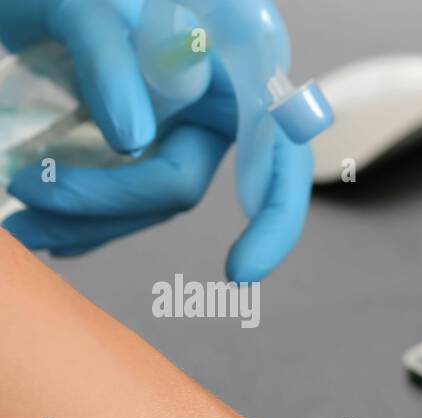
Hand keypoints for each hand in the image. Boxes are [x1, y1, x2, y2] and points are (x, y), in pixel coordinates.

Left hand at [0, 0, 311, 280]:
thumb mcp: (78, 4)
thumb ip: (109, 56)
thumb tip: (133, 139)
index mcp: (230, 66)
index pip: (279, 151)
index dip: (274, 215)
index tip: (239, 270)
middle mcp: (212, 103)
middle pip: (182, 183)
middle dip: (111, 207)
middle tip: (30, 197)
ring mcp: (177, 128)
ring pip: (145, 202)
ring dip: (82, 221)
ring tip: (18, 221)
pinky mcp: (141, 146)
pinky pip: (125, 199)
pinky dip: (83, 218)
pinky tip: (45, 223)